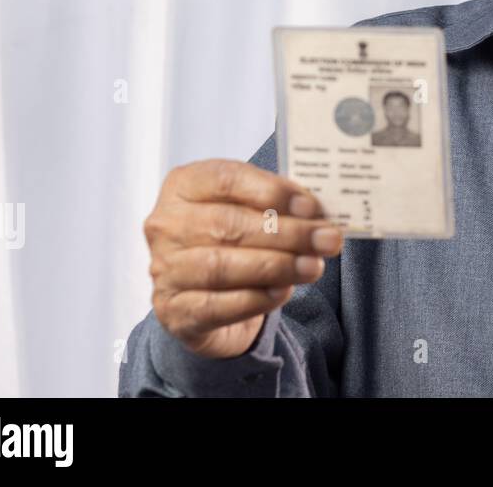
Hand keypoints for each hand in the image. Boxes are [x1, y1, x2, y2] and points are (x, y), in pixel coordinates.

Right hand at [144, 159, 343, 358]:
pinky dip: (256, 299)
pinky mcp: (174, 312)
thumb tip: (319, 214)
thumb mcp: (251, 210)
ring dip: (276, 266)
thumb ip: (278, 205)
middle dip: (286, 233)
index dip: (272, 191)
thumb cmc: (232, 239)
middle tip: (327, 239)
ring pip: (221, 266)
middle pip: (227, 225)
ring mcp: (165, 270)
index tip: (312, 206)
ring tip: (313, 266)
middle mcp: (166, 225)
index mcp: (184, 185)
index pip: (226, 179)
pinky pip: (217, 306)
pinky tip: (283, 291)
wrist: (205, 295)